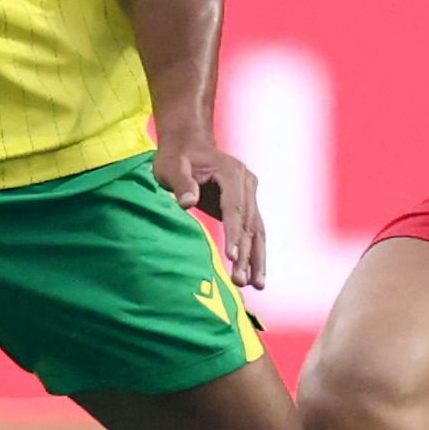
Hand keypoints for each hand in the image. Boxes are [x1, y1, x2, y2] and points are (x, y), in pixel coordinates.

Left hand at [156, 125, 266, 288]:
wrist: (189, 144)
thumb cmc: (177, 156)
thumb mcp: (172, 167)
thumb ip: (181, 183)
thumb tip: (187, 203)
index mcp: (232, 173)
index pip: (234, 207)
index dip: (234, 233)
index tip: (232, 256)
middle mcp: (247, 183)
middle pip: (249, 222)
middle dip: (246, 253)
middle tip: (240, 281)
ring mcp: (250, 194)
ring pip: (257, 230)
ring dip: (256, 258)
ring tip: (256, 285)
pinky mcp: (246, 205)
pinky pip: (252, 231)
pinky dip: (254, 253)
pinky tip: (254, 275)